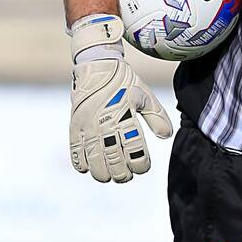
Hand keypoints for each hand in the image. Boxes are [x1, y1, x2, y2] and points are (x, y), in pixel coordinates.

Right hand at [67, 14, 171, 181]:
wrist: (97, 65)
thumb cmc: (125, 82)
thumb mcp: (145, 96)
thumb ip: (157, 117)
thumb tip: (166, 136)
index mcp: (125, 116)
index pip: (134, 150)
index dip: (140, 165)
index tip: (142, 168)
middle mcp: (105, 123)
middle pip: (114, 159)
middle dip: (121, 174)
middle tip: (125, 176)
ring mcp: (88, 125)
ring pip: (94, 159)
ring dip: (102, 173)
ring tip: (108, 176)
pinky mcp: (75, 124)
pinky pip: (75, 150)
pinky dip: (80, 163)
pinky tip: (87, 169)